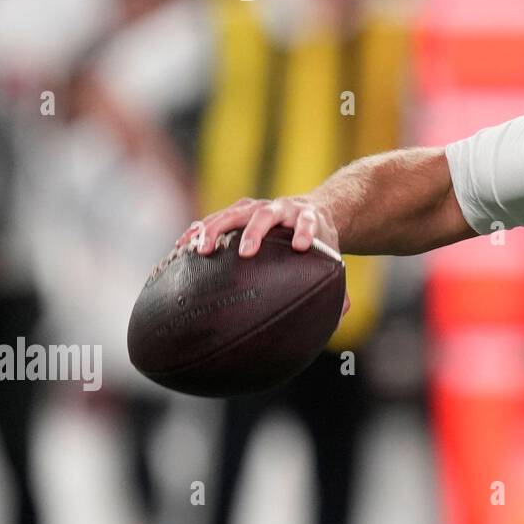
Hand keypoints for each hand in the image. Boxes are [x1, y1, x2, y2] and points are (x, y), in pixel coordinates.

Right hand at [175, 196, 349, 315]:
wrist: (312, 210)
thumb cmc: (320, 242)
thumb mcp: (331, 257)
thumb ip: (338, 286)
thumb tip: (342, 315)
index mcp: (308, 218)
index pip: (309, 222)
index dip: (306, 231)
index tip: (302, 246)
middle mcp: (282, 209)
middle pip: (267, 214)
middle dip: (256, 231)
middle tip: (245, 252)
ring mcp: (257, 207)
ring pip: (235, 212)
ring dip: (217, 228)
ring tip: (199, 249)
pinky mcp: (238, 212)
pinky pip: (215, 218)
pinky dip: (199, 230)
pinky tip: (181, 247)